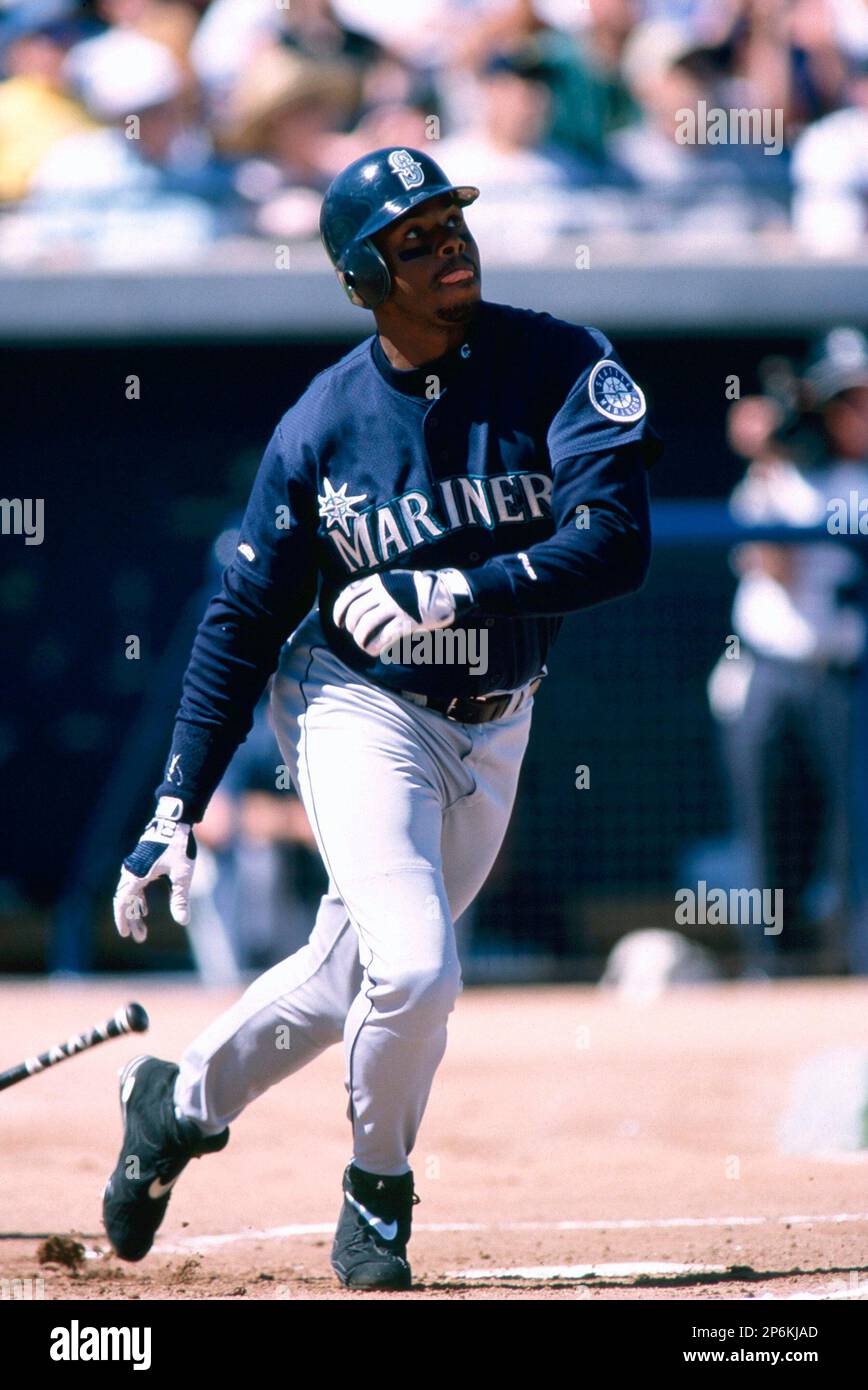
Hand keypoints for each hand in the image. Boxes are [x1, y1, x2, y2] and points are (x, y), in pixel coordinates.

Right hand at [113, 796, 196, 941]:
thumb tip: (182, 921)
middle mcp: (132, 870)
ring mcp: (136, 865)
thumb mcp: (182, 874)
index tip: (125, 934)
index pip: (123, 902)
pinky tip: (145, 908)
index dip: (122, 919)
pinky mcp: (142, 862)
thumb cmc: (178, 846)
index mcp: (137, 875)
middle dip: (131, 920)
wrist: (174, 820)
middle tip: (139, 937)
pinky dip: (139, 898)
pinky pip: (136, 885)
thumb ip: (180, 898)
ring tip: (143, 929)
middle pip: (125, 900)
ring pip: (130, 893)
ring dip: (135, 911)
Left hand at [332, 569, 468, 657]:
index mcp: (378, 581)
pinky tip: (373, 651)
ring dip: (360, 640)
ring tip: (363, 644)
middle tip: (355, 634)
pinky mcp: (405, 622)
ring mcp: (395, 608)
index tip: (338, 622)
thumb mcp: (392, 580)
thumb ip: (373, 589)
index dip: (339, 611)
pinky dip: (374, 647)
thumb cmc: (415, 589)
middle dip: (351, 628)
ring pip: (365, 627)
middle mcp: (384, 593)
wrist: (443, 592)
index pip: (349, 595)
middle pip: (356, 614)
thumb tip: (352, 607)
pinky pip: (382, 638)